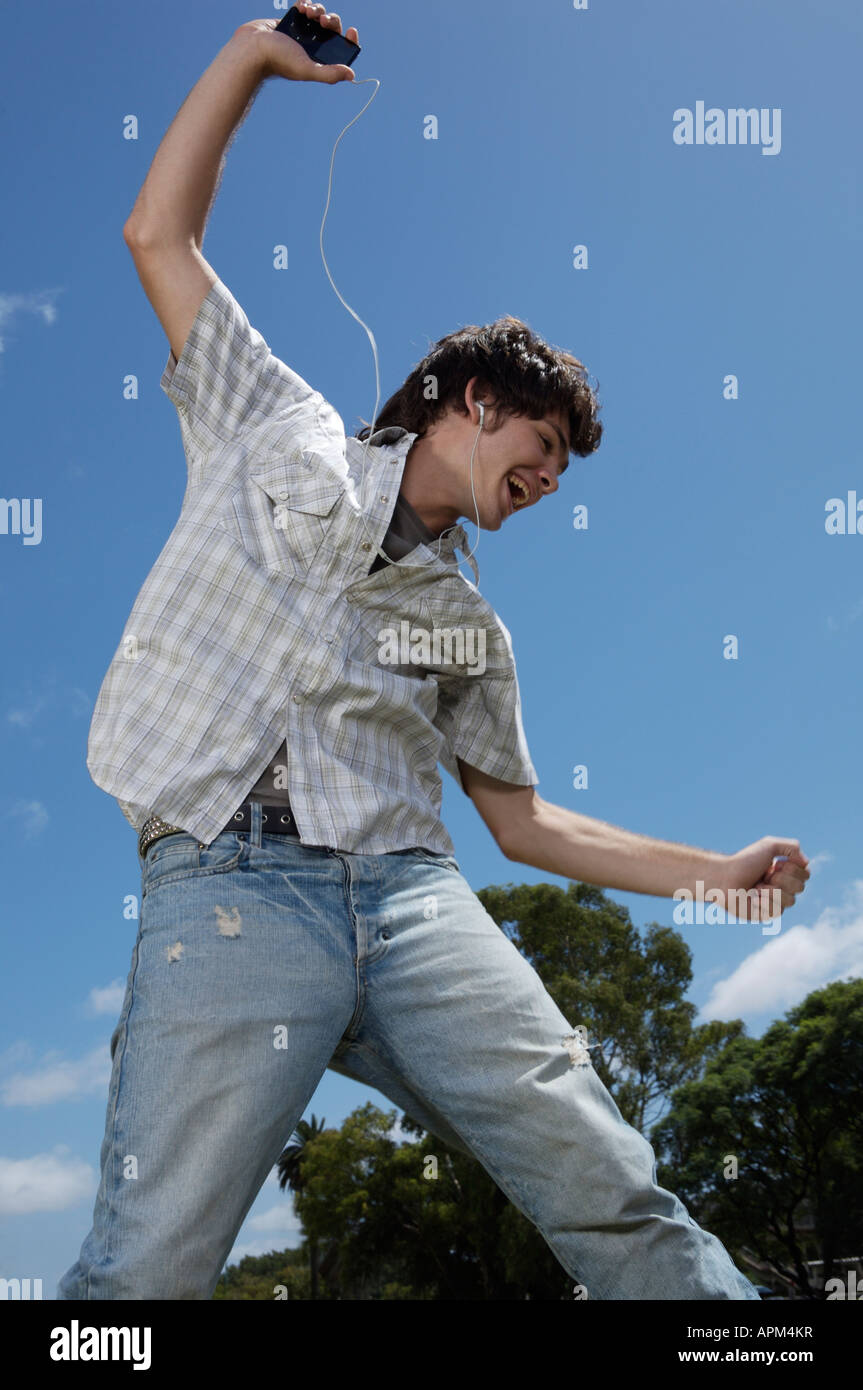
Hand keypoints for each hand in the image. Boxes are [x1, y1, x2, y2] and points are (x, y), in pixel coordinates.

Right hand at [240, 4, 357, 83]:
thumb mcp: (306, 69)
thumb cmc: (278, 60)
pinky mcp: (292, 21)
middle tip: (323, 20)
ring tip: (308, 12)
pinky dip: (306, 4)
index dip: (349, 40)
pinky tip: (301, 7)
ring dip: (318, 9)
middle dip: (331, 20)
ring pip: (320, 15)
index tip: (351, 30)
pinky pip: (305, 7)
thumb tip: (351, 75)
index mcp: (319, 59)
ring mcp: (302, 33)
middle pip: (332, 28)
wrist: (252, 46)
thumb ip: (328, 73)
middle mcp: (312, 46)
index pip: (341, 49)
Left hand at [720, 836, 809, 921]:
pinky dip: (764, 901)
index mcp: (785, 872)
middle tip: (764, 875)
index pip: (806, 874)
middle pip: (800, 887)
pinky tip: (752, 898)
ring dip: (772, 891)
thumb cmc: (744, 862)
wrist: (724, 878)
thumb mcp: (769, 845)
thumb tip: (805, 862)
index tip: (775, 864)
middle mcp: (782, 887)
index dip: (792, 868)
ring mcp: (775, 902)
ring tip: (756, 887)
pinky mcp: (767, 915)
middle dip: (781, 878)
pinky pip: (777, 910)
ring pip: (791, 900)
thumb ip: (791, 847)